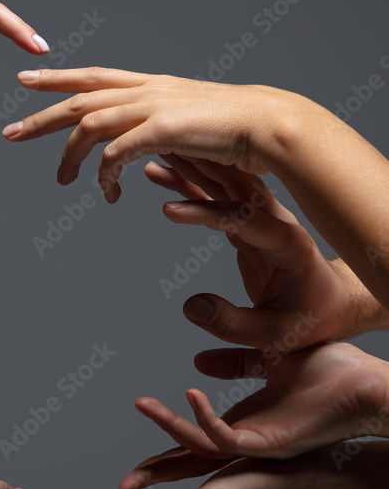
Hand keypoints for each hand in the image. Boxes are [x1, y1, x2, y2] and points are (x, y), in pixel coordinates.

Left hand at [1, 69, 309, 200]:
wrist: (268, 125)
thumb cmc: (234, 130)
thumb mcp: (188, 124)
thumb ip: (158, 130)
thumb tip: (138, 147)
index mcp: (151, 85)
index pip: (94, 77)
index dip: (58, 78)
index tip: (26, 80)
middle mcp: (146, 90)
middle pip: (79, 98)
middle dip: (40, 116)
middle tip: (9, 134)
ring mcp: (153, 107)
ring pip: (89, 124)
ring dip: (69, 155)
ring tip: (61, 182)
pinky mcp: (162, 129)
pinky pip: (117, 152)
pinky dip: (106, 173)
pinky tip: (107, 192)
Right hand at [125, 342, 388, 465]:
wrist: (370, 384)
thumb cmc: (331, 373)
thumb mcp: (270, 358)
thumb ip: (235, 360)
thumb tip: (196, 360)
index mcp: (247, 427)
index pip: (195, 444)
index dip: (165, 445)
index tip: (135, 437)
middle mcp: (248, 444)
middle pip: (192, 463)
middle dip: (156, 472)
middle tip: (124, 485)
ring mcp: (258, 447)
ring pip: (201, 449)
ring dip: (169, 428)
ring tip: (142, 404)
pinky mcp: (271, 444)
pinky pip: (227, 438)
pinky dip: (204, 417)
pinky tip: (191, 392)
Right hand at [145, 154, 380, 346]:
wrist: (335, 304)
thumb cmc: (312, 320)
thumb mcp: (276, 335)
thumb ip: (233, 324)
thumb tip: (190, 307)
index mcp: (290, 244)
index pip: (245, 219)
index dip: (208, 214)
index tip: (170, 212)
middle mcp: (276, 220)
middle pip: (234, 185)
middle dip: (197, 168)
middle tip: (161, 153)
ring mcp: (263, 216)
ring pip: (222, 183)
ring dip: (190, 167)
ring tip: (153, 156)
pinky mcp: (248, 220)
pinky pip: (215, 196)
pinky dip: (190, 183)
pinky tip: (165, 172)